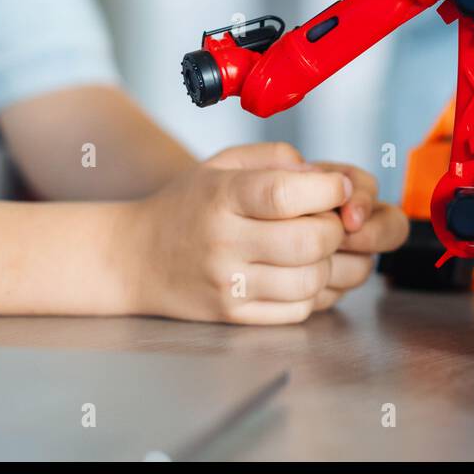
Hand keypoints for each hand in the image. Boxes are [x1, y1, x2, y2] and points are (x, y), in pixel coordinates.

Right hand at [120, 142, 404, 323]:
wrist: (134, 258)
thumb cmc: (189, 205)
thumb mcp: (223, 164)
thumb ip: (277, 158)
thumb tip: (327, 178)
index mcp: (223, 196)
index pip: (286, 193)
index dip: (328, 190)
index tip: (339, 187)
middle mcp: (224, 242)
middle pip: (308, 241)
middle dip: (336, 230)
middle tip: (332, 222)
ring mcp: (229, 284)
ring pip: (310, 281)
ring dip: (331, 264)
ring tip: (321, 250)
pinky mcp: (235, 316)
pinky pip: (298, 311)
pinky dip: (316, 293)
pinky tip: (306, 274)